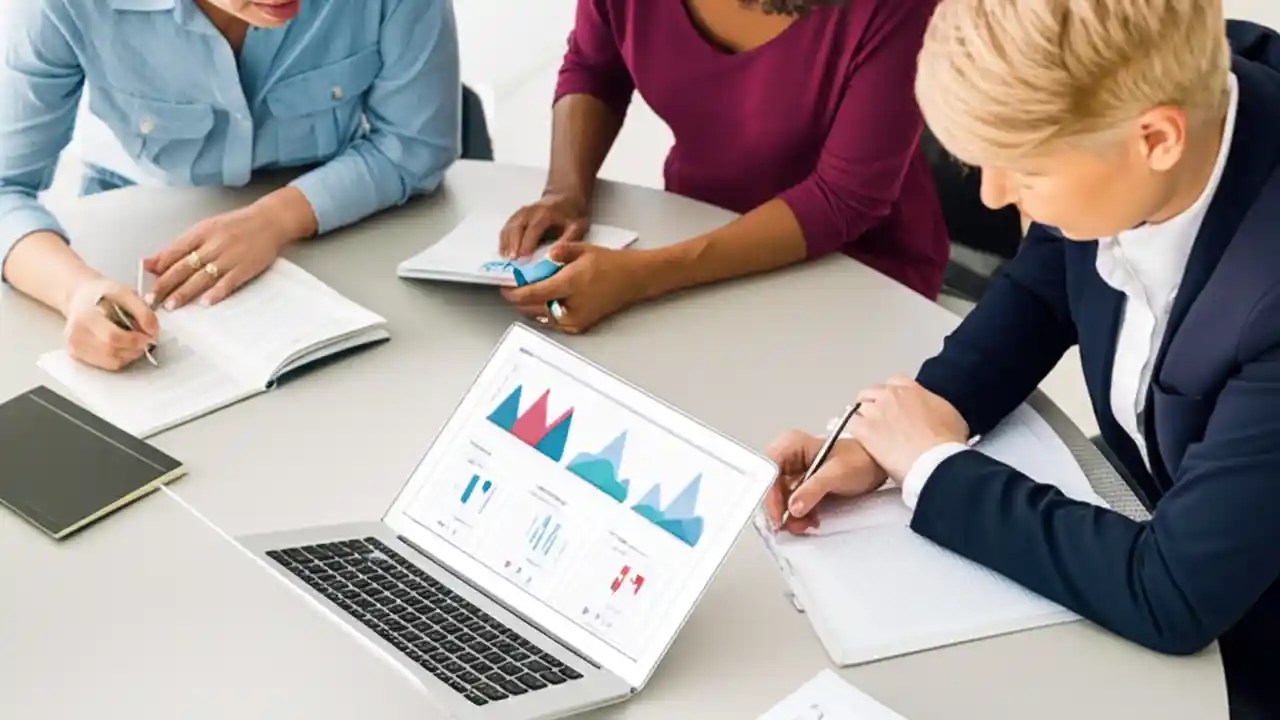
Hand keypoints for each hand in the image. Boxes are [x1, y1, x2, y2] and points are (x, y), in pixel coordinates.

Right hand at [63, 278, 158, 370]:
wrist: (80, 298)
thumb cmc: (103, 295)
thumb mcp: (126, 293)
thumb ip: (143, 311)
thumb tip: (152, 332)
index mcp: (86, 315)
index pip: (113, 337)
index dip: (136, 340)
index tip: (149, 336)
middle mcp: (76, 333)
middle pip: (113, 351)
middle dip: (136, 348)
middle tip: (145, 340)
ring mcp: (75, 346)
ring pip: (112, 361)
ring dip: (130, 354)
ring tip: (134, 341)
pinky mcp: (78, 355)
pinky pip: (107, 364)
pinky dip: (121, 358)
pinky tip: (123, 346)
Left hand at [145, 204, 291, 309]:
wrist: (269, 221)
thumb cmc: (236, 225)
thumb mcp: (205, 229)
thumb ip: (180, 246)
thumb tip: (152, 263)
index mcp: (200, 233)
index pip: (174, 252)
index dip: (158, 269)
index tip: (144, 284)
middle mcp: (213, 244)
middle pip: (184, 267)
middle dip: (165, 285)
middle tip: (152, 300)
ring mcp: (229, 257)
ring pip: (202, 277)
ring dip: (185, 292)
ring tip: (171, 305)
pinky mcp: (245, 268)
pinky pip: (228, 282)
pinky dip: (216, 292)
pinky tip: (205, 302)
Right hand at [499, 192, 589, 258]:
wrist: (563, 197)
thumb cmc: (570, 215)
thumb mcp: (577, 226)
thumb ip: (568, 239)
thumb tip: (556, 254)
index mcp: (545, 213)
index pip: (533, 230)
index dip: (527, 245)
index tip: (523, 260)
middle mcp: (530, 211)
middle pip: (517, 228)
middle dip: (513, 246)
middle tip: (511, 263)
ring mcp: (521, 213)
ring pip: (509, 228)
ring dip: (506, 244)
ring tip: (506, 261)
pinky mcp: (515, 217)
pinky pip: (506, 228)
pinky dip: (503, 241)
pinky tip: (504, 253)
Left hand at [499, 242, 647, 333]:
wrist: (633, 280)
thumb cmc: (610, 263)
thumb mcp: (584, 250)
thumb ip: (560, 252)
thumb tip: (543, 256)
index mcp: (569, 285)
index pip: (532, 294)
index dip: (514, 292)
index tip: (504, 287)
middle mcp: (570, 306)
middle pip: (533, 308)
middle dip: (519, 299)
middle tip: (513, 288)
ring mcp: (575, 320)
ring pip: (542, 316)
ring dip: (530, 306)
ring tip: (527, 293)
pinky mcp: (579, 326)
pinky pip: (554, 322)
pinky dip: (544, 312)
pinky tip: (543, 302)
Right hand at [762, 431, 887, 534]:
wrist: (876, 467)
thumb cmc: (860, 460)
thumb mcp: (835, 474)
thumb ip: (812, 490)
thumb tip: (793, 506)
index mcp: (792, 444)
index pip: (769, 471)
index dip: (770, 494)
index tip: (777, 514)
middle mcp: (789, 457)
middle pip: (770, 487)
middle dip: (781, 508)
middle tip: (791, 524)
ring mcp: (794, 472)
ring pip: (779, 499)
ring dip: (790, 516)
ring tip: (805, 524)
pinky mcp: (800, 485)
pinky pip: (790, 503)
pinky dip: (798, 516)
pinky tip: (810, 520)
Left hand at [850, 376, 968, 481]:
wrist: (935, 459)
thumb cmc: (947, 443)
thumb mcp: (951, 416)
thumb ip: (936, 408)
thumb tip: (936, 414)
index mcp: (912, 389)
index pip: (895, 382)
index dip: (893, 395)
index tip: (895, 406)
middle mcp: (891, 395)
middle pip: (872, 393)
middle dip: (873, 404)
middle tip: (878, 420)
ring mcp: (876, 410)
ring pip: (859, 406)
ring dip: (862, 416)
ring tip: (865, 431)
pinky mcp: (864, 429)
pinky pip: (848, 422)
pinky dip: (848, 427)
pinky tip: (851, 435)